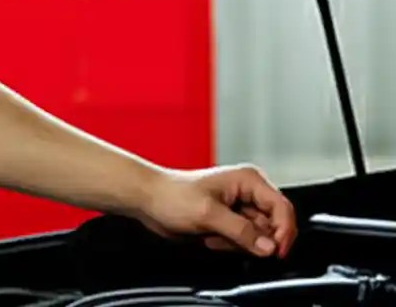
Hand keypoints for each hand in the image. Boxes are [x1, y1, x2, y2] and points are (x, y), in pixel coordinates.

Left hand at [133, 164, 296, 257]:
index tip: (276, 251)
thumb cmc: (171, 195)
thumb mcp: (208, 214)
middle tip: (224, 237)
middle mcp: (248, 192)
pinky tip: (208, 236)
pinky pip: (243, 242)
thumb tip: (268, 246)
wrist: (149, 200)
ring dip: (236, 243)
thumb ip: (241, 231)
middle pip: (272, 226)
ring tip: (211, 233)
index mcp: (248, 180)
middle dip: (249, 239)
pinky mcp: (231, 221)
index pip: (282, 208)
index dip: (284, 232)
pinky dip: (228, 245)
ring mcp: (240, 208)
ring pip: (257, 237)